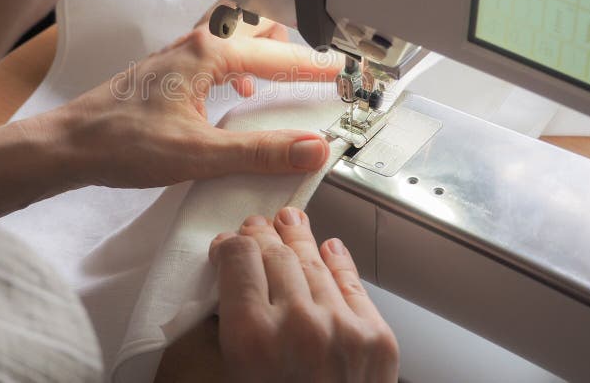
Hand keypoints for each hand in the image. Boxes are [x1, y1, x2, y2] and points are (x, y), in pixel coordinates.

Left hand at [51, 22, 341, 188]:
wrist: (68, 146)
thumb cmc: (121, 143)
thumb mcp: (200, 153)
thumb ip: (261, 151)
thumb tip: (312, 148)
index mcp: (207, 54)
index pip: (277, 55)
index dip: (314, 65)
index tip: (341, 70)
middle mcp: (194, 45)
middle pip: (257, 30)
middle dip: (291, 45)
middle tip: (318, 68)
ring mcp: (178, 56)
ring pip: (234, 40)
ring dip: (263, 55)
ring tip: (286, 78)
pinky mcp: (167, 72)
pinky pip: (215, 56)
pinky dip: (239, 67)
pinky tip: (237, 94)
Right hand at [209, 208, 399, 382]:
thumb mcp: (220, 379)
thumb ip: (212, 334)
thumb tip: (219, 293)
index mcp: (252, 338)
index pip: (239, 256)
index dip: (229, 246)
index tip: (226, 248)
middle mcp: (300, 325)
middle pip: (275, 252)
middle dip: (261, 236)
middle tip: (255, 228)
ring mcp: (343, 328)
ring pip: (314, 261)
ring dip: (299, 238)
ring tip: (290, 222)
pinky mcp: (377, 338)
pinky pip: (353, 284)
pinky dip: (339, 262)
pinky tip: (330, 248)